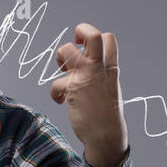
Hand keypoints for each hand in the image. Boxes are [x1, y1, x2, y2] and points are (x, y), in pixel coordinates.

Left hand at [50, 22, 128, 166]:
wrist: (106, 134)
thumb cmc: (106, 113)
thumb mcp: (109, 86)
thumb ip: (99, 72)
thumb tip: (81, 62)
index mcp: (111, 67)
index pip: (107, 38)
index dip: (93, 37)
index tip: (86, 47)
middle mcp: (99, 69)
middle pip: (92, 35)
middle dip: (81, 31)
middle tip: (75, 44)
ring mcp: (86, 77)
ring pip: (66, 50)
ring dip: (60, 58)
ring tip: (63, 71)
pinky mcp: (72, 89)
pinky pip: (55, 83)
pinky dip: (55, 93)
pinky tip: (61, 100)